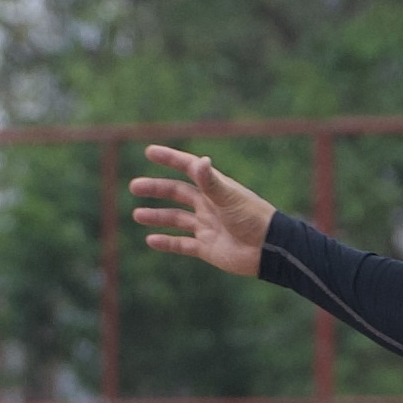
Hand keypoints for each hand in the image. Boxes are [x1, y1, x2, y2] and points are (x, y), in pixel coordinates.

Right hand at [129, 145, 274, 274]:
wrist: (269, 251)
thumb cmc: (254, 219)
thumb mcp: (230, 198)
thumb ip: (211, 182)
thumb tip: (198, 161)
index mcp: (214, 188)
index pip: (188, 168)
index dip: (170, 159)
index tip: (149, 152)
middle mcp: (208, 205)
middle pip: (177, 193)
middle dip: (155, 189)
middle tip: (134, 187)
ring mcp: (207, 226)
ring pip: (176, 219)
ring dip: (157, 217)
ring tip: (137, 215)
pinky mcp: (207, 248)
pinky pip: (182, 244)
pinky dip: (167, 243)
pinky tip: (150, 240)